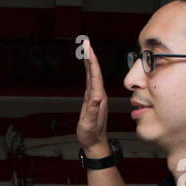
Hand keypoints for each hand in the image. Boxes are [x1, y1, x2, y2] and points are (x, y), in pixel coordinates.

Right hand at [76, 37, 109, 156]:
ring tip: (86, 50)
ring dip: (90, 62)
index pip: (95, 75)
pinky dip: (88, 71)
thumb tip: (95, 96)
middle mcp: (99, 94)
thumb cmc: (91, 134)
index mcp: (98, 97)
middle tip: (86, 43)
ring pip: (93, 75)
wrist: (96, 143)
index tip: (88, 48)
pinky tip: (87, 67)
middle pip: (95, 71)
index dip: (92, 61)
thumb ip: (92, 110)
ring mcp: (96, 96)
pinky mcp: (92, 99)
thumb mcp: (89, 123)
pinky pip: (90, 81)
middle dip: (91, 56)